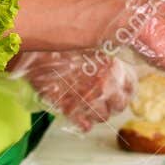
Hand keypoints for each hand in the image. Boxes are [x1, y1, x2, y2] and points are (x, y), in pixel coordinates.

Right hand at [10, 49, 135, 132]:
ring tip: (89, 104)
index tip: (122, 86)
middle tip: (103, 96)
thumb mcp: (88, 41)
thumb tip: (115, 54)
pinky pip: (83, 124)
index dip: (126, 88)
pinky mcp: (69, 108)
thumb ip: (102, 52)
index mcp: (112, 67)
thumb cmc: (62, 40)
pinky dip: (83, 123)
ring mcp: (88, 99)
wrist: (34, 48)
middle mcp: (104, 85)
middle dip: (113, 103)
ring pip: (103, 117)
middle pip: (119, 105)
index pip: (130, 86)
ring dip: (98, 113)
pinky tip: (80, 117)